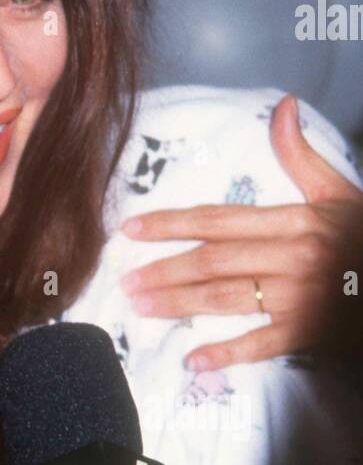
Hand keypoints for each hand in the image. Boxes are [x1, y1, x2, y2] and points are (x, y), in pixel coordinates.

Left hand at [118, 95, 362, 371]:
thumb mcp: (340, 192)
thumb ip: (302, 154)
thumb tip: (283, 106)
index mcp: (295, 219)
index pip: (220, 219)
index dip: (172, 223)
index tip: (133, 229)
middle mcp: (292, 255)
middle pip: (214, 262)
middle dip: (165, 269)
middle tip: (125, 279)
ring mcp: (300, 297)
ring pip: (227, 299)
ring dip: (179, 304)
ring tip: (140, 307)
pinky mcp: (311, 333)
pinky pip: (261, 344)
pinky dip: (226, 353)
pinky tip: (192, 358)